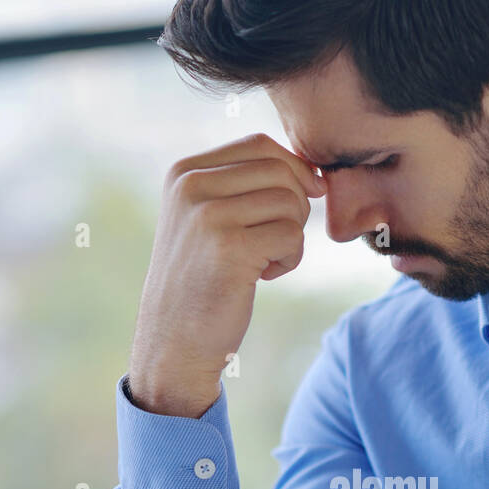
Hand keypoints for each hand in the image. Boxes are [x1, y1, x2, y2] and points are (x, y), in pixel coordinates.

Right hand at [128, 133, 325, 416]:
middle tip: (279, 239)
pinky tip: (263, 276)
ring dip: (292, 236)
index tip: (300, 203)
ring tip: (265, 261)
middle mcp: (190, 186)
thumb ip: (245, 186)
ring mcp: (207, 215)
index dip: (294, 171)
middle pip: (279, 170)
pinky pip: (292, 235)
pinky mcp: (229, 247)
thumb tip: (314, 171)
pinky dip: (290, 259)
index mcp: (183, 172)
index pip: (259, 146)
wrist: (174, 343)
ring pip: (290, 202)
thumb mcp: (209, 220)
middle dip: (296, 205)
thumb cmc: (202, 281)